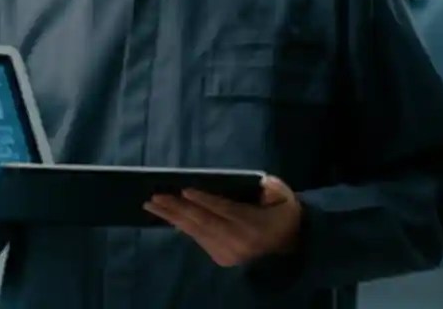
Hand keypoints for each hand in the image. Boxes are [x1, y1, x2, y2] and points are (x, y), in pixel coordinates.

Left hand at [144, 175, 302, 266]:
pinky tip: (167, 215)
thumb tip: (258, 183)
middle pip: (203, 221)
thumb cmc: (283, 214)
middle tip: (155, 196)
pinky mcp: (221, 258)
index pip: (224, 210)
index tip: (184, 189)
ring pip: (196, 232)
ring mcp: (228, 252)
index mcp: (254, 224)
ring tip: (152, 205)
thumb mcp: (284, 197)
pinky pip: (198, 239)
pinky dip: (182, 226)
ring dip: (172, 217)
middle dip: (177, 208)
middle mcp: (238, 241)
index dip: (204, 200)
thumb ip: (272, 188)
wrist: (290, 248)